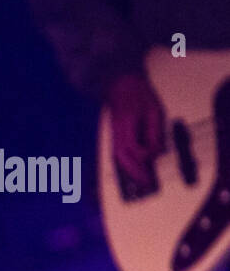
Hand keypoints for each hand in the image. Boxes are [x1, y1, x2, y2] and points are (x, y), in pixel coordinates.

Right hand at [105, 72, 165, 188]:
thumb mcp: (153, 109)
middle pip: (121, 158)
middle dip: (134, 172)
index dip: (146, 154)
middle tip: (146, 184)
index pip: (133, 147)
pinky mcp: (115, 138)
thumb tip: (156, 151)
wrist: (121, 86)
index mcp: (126, 125)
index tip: (156, 154)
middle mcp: (117, 133)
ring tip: (140, 182)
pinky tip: (133, 172)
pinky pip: (118, 155)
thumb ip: (154, 131)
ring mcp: (114, 136)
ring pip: (118, 159)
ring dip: (129, 172)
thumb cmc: (138, 95)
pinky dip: (125, 166)